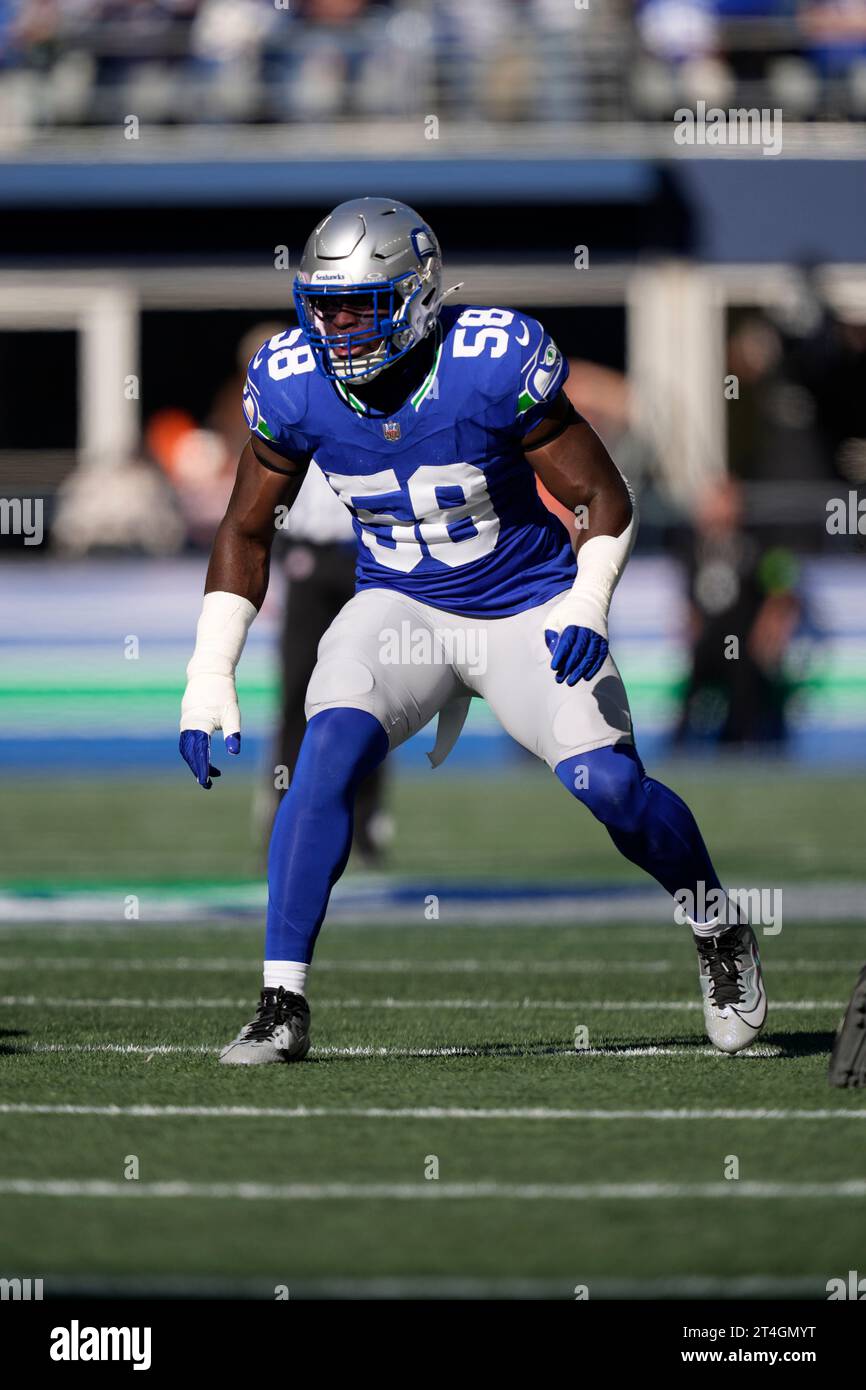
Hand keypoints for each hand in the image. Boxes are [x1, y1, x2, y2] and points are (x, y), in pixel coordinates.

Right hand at [179, 671, 241, 788]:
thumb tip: (234, 752)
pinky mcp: (187, 722)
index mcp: (198, 723)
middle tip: (208, 784)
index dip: (202, 768)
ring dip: (196, 762)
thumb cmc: (223, 692)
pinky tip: (204, 759)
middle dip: (198, 769)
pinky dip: (194, 753)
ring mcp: (185, 723)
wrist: (209, 673)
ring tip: (210, 774)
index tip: (207, 782)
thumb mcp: (232, 713)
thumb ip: (233, 732)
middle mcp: (188, 725)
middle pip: (190, 753)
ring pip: (187, 749)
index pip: (199, 751)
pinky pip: (187, 742)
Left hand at [544, 594, 608, 685]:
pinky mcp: (604, 640)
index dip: (560, 656)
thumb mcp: (554, 618)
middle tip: (559, 680)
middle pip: (578, 652)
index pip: (567, 643)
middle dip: (569, 668)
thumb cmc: (567, 611)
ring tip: (570, 682)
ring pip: (590, 657)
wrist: (591, 599)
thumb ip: (551, 634)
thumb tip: (554, 653)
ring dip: (580, 671)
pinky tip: (586, 677)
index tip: (554, 667)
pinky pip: (600, 657)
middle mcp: (587, 630)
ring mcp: (597, 636)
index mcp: (573, 624)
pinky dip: (593, 668)